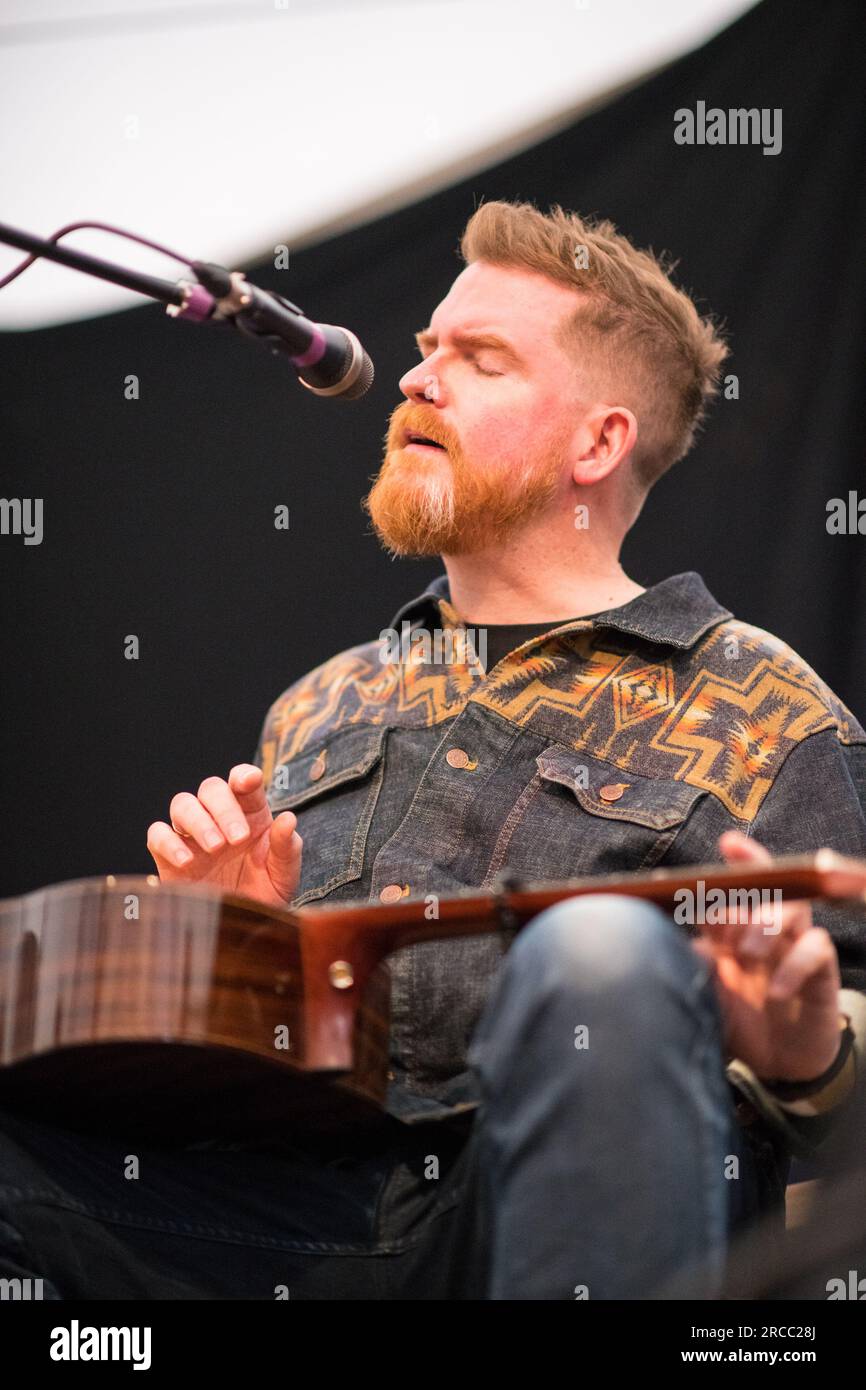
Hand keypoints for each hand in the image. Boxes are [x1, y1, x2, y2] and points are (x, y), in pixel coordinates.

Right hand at [146, 764, 302, 909]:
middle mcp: (219, 819)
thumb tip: (288, 819)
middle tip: (238, 839)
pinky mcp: (169, 857)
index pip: (243, 782)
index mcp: (250, 814)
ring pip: (182, 804)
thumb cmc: (265, 896)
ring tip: (215, 847)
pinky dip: (168, 842)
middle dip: (224, 808)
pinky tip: (187, 861)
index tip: (249, 781)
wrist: (240, 931)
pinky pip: (158, 835)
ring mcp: (192, 836)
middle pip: (211, 788)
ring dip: (198, 821)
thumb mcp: (284, 875)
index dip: (244, 775)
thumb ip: (287, 847)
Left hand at [691, 830, 842, 1082]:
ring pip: (794, 911)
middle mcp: (766, 930)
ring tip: (748, 954)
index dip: (737, 862)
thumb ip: (691, 964)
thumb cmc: (739, 1020)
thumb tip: (661, 938)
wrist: (778, 1065)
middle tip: (726, 920)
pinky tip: (775, 990)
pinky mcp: (821, 972)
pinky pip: (815, 949)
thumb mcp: (706, 994)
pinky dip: (794, 965)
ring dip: (767, 926)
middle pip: (771, 886)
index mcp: (735, 928)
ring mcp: (795, 947)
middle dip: (752, 886)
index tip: (729, 843)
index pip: (738, 885)